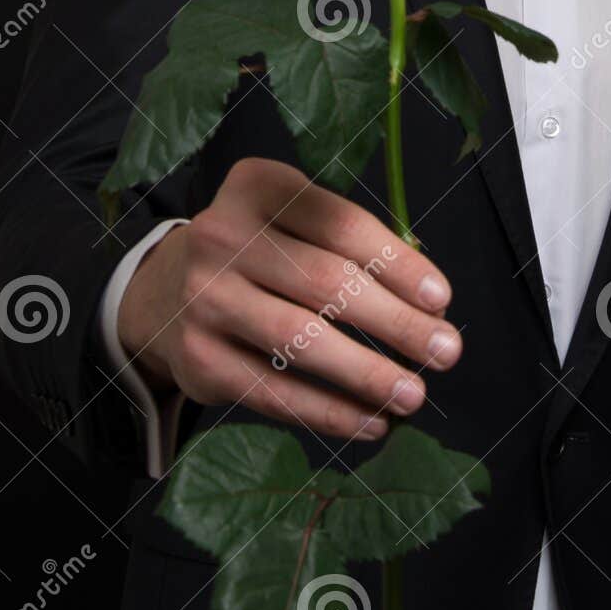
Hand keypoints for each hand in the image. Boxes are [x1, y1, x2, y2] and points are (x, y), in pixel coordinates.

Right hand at [116, 155, 461, 440]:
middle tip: (446, 350)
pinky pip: (276, 392)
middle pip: (328, 283)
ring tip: (415, 394)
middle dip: (396, 322)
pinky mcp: (199, 359)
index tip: (442, 299)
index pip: (342, 226)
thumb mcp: (292, 219)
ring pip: (302, 341)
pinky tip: (372, 422)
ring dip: (368, 374)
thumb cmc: (259, 251)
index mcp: (257, 187)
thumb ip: (347, 245)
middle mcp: (223, 237)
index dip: (398, 263)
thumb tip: (426, 302)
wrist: (163, 293)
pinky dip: (330, 412)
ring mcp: (205, 299)